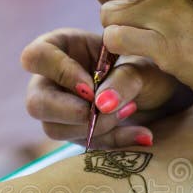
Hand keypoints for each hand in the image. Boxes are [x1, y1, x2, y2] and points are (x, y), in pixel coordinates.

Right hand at [21, 28, 189, 147]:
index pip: (35, 57)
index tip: (91, 87)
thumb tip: (101, 105)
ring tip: (128, 111)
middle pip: (35, 103)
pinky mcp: (74, 132)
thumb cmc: (143, 63)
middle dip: (70, 112)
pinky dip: (114, 142)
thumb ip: (122, 79)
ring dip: (94, 127)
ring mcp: (57, 110)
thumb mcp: (140, 65)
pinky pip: (84, 144)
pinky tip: (141, 135)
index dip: (60, 73)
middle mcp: (49, 80)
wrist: (156, 85)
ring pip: (54, 129)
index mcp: (57, 47)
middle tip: (102, 110)